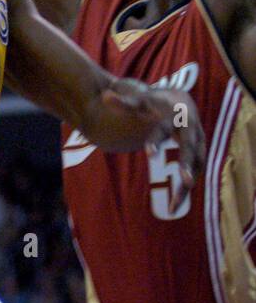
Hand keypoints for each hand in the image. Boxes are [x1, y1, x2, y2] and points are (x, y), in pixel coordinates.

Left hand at [98, 82, 204, 208]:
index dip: (157, 140)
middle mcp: (192, 128)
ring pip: (197, 164)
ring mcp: (198, 142)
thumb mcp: (138, 101)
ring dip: (187, 184)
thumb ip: (123, 102)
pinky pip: (195, 173)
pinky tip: (174, 207)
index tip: (148, 154)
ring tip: (174, 206)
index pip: (165, 128)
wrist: (175, 101)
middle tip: (185, 181)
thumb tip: (105, 96)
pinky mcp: (198, 154)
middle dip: (188, 164)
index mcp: (175, 113)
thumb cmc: (152, 102)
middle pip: (192, 148)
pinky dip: (186, 188)